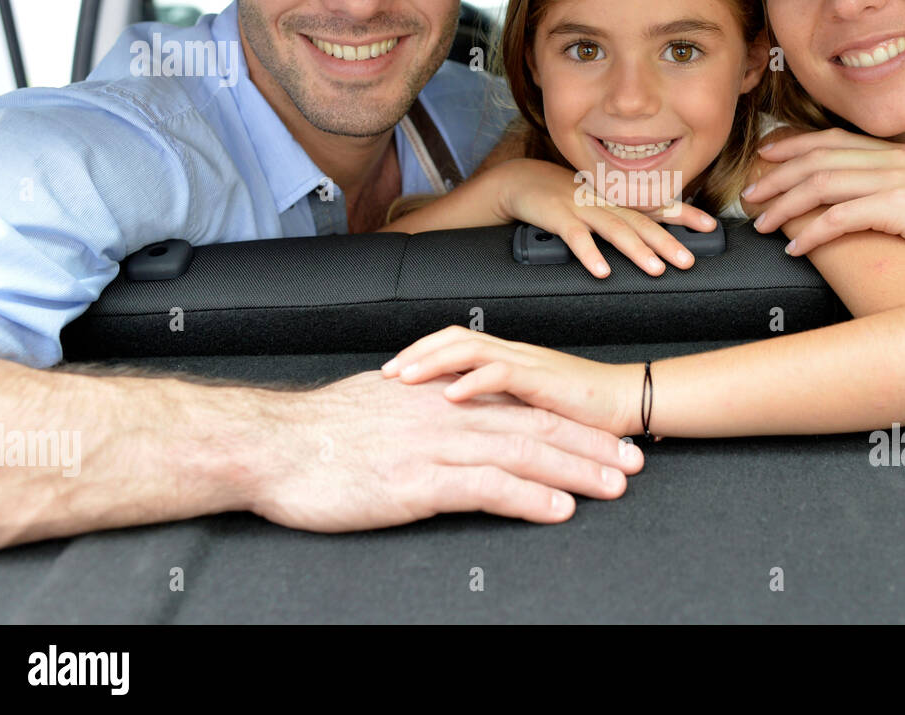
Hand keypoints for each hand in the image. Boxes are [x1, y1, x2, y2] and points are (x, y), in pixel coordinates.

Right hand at [249, 370, 643, 530]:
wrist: (272, 445)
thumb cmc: (321, 429)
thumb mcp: (384, 401)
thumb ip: (426, 403)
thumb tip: (451, 408)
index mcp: (443, 395)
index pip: (521, 406)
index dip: (568, 420)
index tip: (603, 435)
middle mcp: (448, 414)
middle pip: (536, 425)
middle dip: (590, 445)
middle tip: (632, 460)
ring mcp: (435, 446)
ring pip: (523, 453)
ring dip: (576, 471)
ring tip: (614, 485)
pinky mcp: (418, 482)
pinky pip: (486, 488)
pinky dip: (529, 498)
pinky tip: (558, 509)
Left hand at [382, 326, 639, 436]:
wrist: (626, 402)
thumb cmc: (581, 410)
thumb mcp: (527, 407)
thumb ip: (497, 405)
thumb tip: (454, 416)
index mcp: (507, 357)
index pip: (454, 340)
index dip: (419, 350)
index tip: (390, 370)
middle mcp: (513, 353)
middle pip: (453, 337)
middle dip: (415, 351)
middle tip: (385, 372)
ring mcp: (528, 363)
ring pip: (469, 347)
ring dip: (432, 361)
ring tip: (405, 377)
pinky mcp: (544, 379)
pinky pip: (501, 373)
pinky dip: (471, 381)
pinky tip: (449, 394)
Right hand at [495, 159, 714, 277]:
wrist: (520, 182)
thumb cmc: (562, 199)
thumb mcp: (596, 205)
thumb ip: (621, 218)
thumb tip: (651, 240)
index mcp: (617, 200)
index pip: (656, 205)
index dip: (684, 214)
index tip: (710, 226)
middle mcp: (605, 201)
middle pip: (641, 221)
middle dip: (667, 241)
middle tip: (688, 260)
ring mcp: (582, 207)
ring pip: (615, 229)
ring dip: (637, 250)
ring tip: (656, 269)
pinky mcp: (557, 217)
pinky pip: (575, 238)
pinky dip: (589, 254)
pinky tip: (602, 271)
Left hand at [743, 129, 904, 292]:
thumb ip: (891, 192)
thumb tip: (856, 204)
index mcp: (897, 154)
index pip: (831, 141)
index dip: (792, 147)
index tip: (764, 158)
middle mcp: (892, 160)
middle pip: (816, 159)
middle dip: (776, 177)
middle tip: (749, 196)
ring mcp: (896, 181)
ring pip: (820, 184)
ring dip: (785, 206)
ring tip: (763, 225)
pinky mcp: (900, 209)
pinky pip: (840, 217)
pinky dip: (812, 233)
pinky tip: (796, 249)